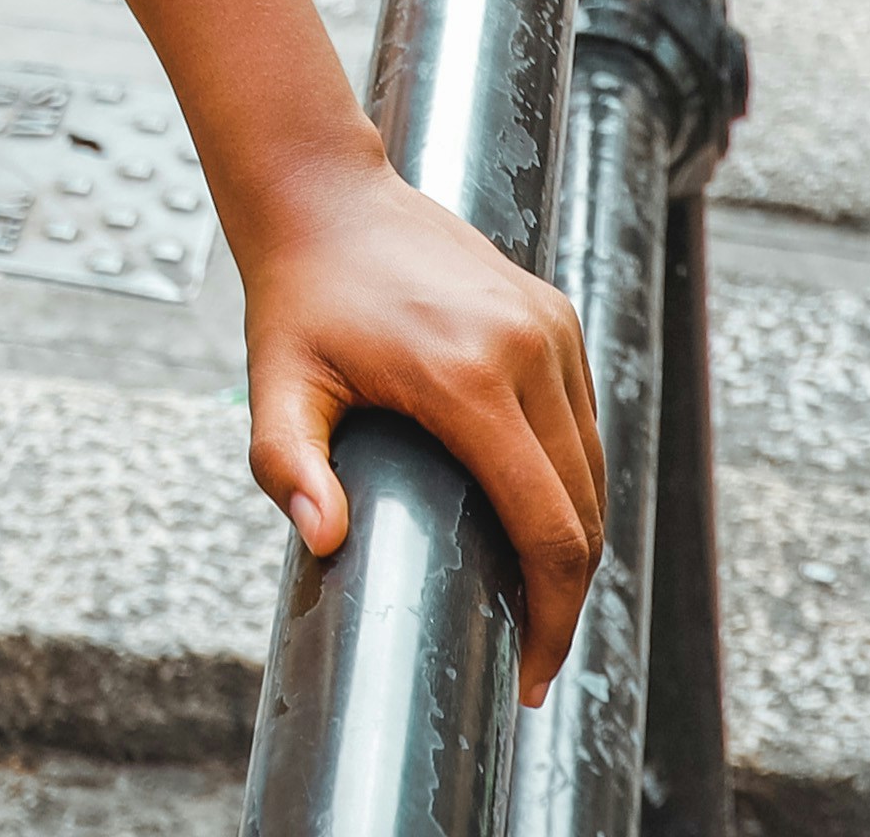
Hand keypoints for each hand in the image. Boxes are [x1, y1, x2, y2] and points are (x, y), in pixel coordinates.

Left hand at [240, 146, 609, 701]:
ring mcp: (550, 327)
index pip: (548, 527)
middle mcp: (527, 350)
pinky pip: (582, 420)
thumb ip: (286, 463)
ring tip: (533, 594)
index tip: (531, 674)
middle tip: (531, 652)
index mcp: (468, 378)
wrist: (322, 194)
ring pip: (593, 466)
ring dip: (575, 537)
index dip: (551, 614)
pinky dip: (572, 478)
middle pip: (584, 508)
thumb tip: (321, 538)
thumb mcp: (276, 382)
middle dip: (566, 593)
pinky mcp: (554, 314)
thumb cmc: (296, 296)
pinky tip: (535, 515)